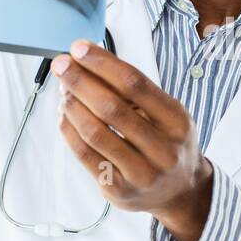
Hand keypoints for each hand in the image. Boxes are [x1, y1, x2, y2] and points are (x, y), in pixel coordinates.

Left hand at [53, 39, 212, 240]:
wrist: (180, 191)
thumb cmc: (167, 143)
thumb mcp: (166, 115)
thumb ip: (135, 93)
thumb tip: (88, 64)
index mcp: (177, 122)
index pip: (135, 84)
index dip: (103, 63)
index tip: (80, 48)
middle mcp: (163, 149)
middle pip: (112, 108)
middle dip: (80, 81)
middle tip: (61, 65)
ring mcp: (141, 173)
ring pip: (95, 133)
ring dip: (72, 106)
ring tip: (63, 90)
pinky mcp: (119, 190)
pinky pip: (86, 155)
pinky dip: (69, 131)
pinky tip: (64, 115)